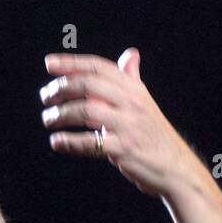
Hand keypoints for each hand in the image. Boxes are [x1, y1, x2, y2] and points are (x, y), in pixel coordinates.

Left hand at [39, 48, 199, 197]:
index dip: (72, 63)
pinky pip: (90, 143)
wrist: (176, 167)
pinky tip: (57, 142)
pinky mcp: (123, 149)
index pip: (99, 67)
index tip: (49, 64)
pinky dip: (70, 142)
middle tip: (45, 96)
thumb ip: (132, 79)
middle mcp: (131, 102)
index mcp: (134, 89)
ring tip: (48, 119)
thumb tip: (131, 54)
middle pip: (90, 85)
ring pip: (87, 110)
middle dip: (62, 88)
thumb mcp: (146, 103)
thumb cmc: (156, 136)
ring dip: (61, 114)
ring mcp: (128, 125)